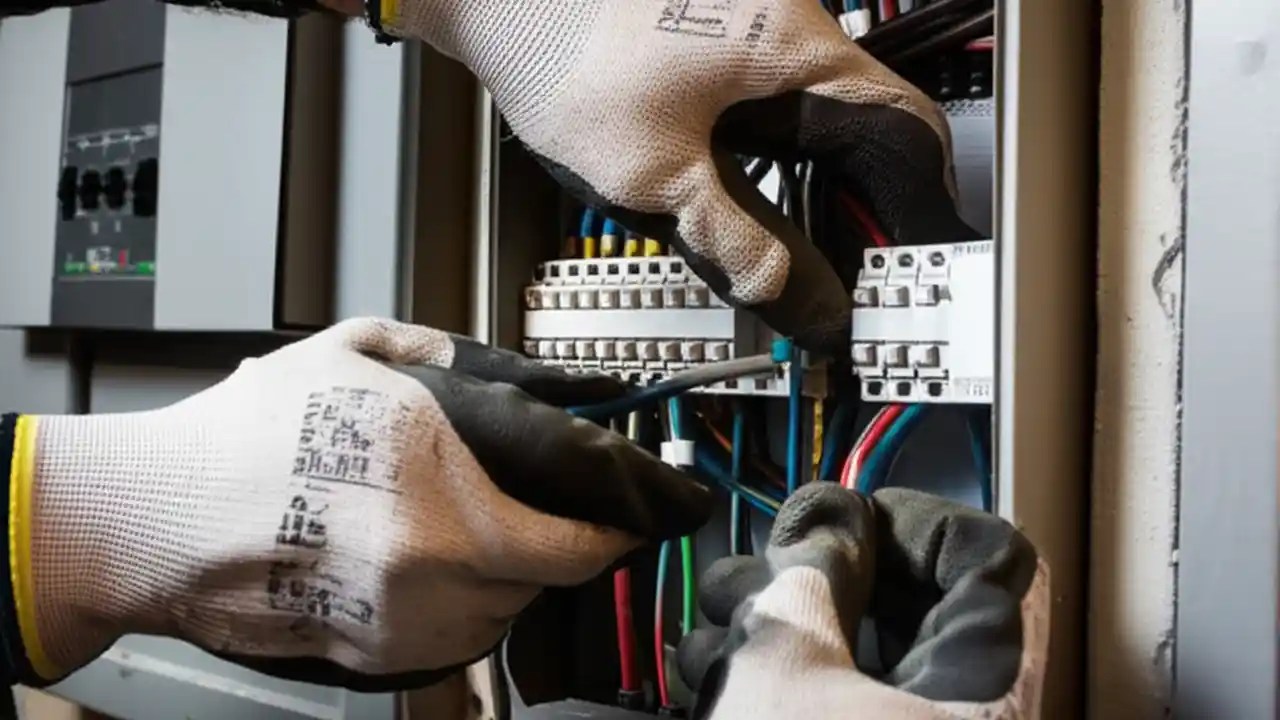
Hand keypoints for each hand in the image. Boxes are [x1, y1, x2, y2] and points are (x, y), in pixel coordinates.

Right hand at [16, 318, 710, 690]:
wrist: (160, 518)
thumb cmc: (245, 438)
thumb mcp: (353, 354)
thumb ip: (445, 356)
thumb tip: (499, 367)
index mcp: (446, 482)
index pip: (581, 532)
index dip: (619, 528)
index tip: (635, 519)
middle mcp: (440, 560)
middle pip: (548, 575)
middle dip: (552, 544)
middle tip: (523, 511)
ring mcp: (408, 618)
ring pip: (503, 612)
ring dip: (503, 578)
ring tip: (447, 532)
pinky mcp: (375, 655)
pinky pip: (452, 640)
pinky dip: (456, 608)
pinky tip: (409, 564)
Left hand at [384, 0, 978, 354]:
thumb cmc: (564, 55)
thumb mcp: (655, 177)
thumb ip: (734, 243)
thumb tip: (794, 299)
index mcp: (797, 49)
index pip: (906, 133)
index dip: (920, 210)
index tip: (918, 264)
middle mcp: (792, 26)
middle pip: (873, 128)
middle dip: (871, 211)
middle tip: (865, 281)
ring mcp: (758, 26)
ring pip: (828, 118)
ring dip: (831, 188)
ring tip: (819, 259)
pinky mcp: (724, 37)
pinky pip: (786, 103)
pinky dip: (791, 161)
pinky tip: (768, 205)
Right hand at [676, 485, 1047, 718]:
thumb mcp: (785, 661)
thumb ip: (810, 570)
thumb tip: (826, 515)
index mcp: (983, 683)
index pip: (992, 555)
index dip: (913, 517)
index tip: (849, 517)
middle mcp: (959, 704)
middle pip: (913, 595)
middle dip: (821, 567)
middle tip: (775, 567)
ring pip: (862, 643)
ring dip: (781, 616)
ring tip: (726, 621)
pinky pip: (836, 690)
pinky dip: (779, 670)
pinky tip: (719, 673)